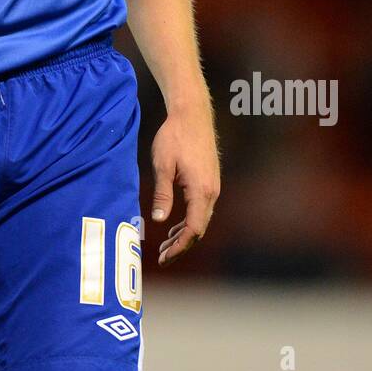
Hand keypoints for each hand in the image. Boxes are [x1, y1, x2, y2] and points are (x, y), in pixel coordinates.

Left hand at [150, 95, 220, 266]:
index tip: (164, 256)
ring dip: (184, 234)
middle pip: (199, 229)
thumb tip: (159, 220)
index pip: (193, 229)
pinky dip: (188, 221)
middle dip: (181, 245)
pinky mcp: (209, 181)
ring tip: (165, 245)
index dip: (179, 246)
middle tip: (162, 257)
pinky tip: (174, 225)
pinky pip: (201, 209)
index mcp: (201, 190)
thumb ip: (162, 193)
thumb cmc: (174, 136)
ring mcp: (213, 186)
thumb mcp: (163, 165)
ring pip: (201, 220)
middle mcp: (212, 191)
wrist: (192, 114)